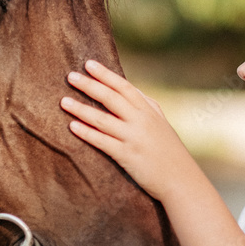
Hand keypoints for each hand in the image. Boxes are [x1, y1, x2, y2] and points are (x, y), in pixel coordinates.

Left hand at [60, 60, 198, 202]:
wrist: (181, 180)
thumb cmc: (170, 152)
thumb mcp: (162, 124)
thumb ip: (148, 105)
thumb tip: (132, 89)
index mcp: (149, 111)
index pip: (124, 87)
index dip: (106, 74)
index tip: (89, 64)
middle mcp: (141, 121)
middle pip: (111, 98)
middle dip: (89, 85)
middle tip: (70, 76)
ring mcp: (133, 138)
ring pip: (102, 119)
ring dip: (81, 109)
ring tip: (63, 102)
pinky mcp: (127, 156)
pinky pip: (102, 142)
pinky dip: (87, 133)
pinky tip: (72, 126)